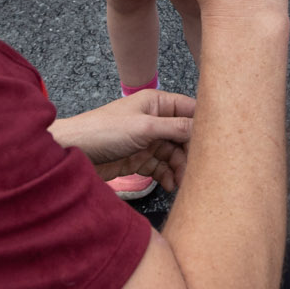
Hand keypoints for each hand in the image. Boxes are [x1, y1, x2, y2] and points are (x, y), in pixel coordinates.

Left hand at [50, 88, 197, 191]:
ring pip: (174, 154)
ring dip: (180, 167)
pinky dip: (167, 176)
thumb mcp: (144, 127)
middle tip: (199, 169)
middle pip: (184, 135)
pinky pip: (161, 167)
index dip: (204, 123)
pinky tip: (170, 185)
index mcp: (156, 103)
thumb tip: (201, 127)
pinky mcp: (139, 158)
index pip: (190, 109)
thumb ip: (175, 127)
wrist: (72, 152)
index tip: (217, 141)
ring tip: (181, 182)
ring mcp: (147, 140)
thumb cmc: (104, 131)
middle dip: (192, 152)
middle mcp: (155, 120)